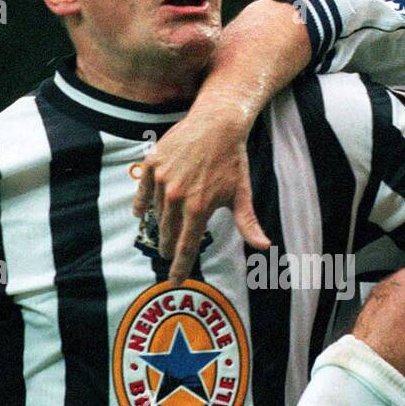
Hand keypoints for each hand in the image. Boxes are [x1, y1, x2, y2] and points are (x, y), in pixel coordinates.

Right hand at [134, 107, 270, 284]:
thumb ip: (248, 223)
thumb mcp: (241, 194)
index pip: (186, 247)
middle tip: (167, 256)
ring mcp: (162, 180)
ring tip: (161, 232)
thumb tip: (264, 247)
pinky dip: (141, 204)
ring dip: (159, 225)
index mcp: (199, 208)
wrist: (216, 123)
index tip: (175, 282)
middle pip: (168, 233)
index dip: (180, 267)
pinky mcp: (152, 165)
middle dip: (168, 248)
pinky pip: (142, 192)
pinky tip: (140, 214)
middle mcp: (177, 197)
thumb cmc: (232, 160)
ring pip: (156, 213)